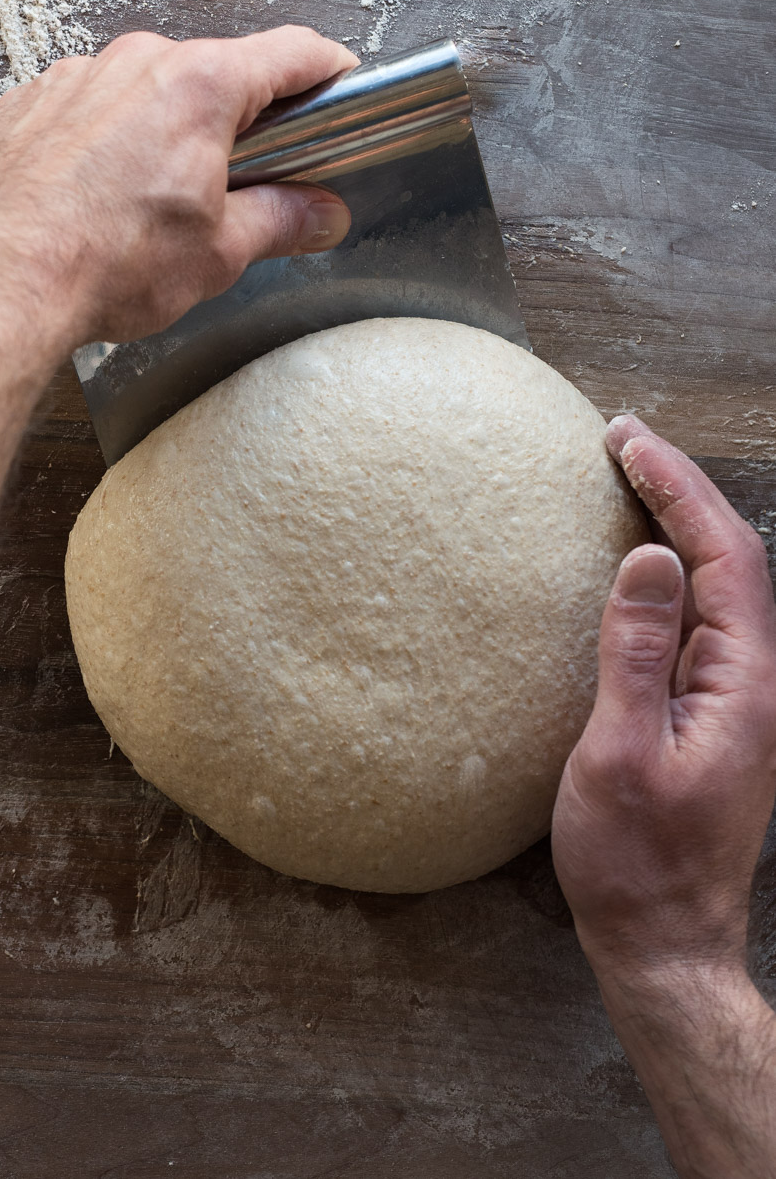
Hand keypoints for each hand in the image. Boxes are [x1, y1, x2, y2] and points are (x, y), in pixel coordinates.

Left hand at [0, 27, 357, 353]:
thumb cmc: (99, 262)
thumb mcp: (220, 253)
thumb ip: (283, 221)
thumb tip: (318, 214)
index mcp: (199, 87)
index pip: (292, 53)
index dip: (329, 73)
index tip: (340, 88)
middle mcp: (136, 64)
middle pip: (218, 76)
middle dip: (243, 127)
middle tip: (248, 187)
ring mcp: (77, 79)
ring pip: (150, 96)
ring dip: (171, 139)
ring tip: (163, 212)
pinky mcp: (33, 105)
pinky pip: (94, 114)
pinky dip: (112, 148)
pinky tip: (107, 204)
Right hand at [552, 413, 775, 979]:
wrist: (664, 940)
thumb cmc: (634, 861)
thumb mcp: (619, 754)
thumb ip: (638, 652)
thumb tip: (650, 558)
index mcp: (747, 684)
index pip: (725, 556)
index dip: (676, 488)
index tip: (626, 440)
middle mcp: (759, 683)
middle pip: (735, 558)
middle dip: (681, 489)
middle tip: (624, 439)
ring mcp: (744, 698)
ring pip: (725, 586)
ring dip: (682, 523)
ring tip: (633, 476)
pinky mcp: (720, 714)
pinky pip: (706, 621)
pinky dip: (677, 572)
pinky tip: (645, 560)